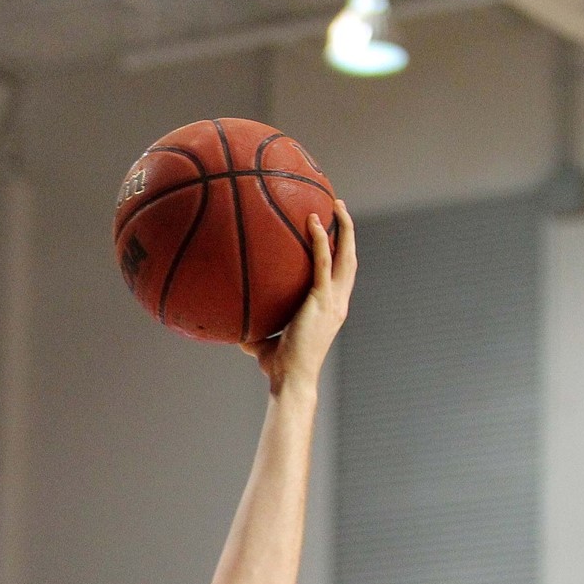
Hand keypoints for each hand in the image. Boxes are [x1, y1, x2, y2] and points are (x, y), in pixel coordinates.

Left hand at [244, 199, 356, 393]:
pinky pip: (323, 263)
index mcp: (330, 309)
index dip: (341, 251)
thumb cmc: (278, 367)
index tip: (334, 230)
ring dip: (344, 228)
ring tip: (334, 204)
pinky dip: (320, 241)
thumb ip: (254, 330)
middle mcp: (338, 302)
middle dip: (348, 231)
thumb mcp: (263, 343)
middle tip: (339, 207)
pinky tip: (312, 222)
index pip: (340, 274)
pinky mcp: (323, 301)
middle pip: (351, 258)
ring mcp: (334, 301)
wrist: (290, 379)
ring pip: (346, 256)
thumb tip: (232, 326)